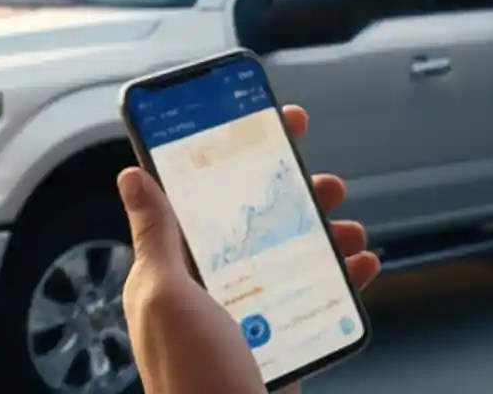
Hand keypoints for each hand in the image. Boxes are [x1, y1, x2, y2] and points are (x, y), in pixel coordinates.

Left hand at [118, 104, 378, 393]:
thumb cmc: (192, 383)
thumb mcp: (166, 298)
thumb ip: (154, 236)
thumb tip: (131, 177)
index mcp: (171, 273)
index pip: (196, 196)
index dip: (228, 155)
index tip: (263, 124)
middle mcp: (206, 291)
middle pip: (252, 223)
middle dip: (291, 195)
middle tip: (322, 179)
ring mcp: (245, 320)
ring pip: (289, 258)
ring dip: (323, 235)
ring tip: (348, 226)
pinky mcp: (277, 346)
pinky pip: (313, 300)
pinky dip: (341, 280)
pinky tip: (361, 267)